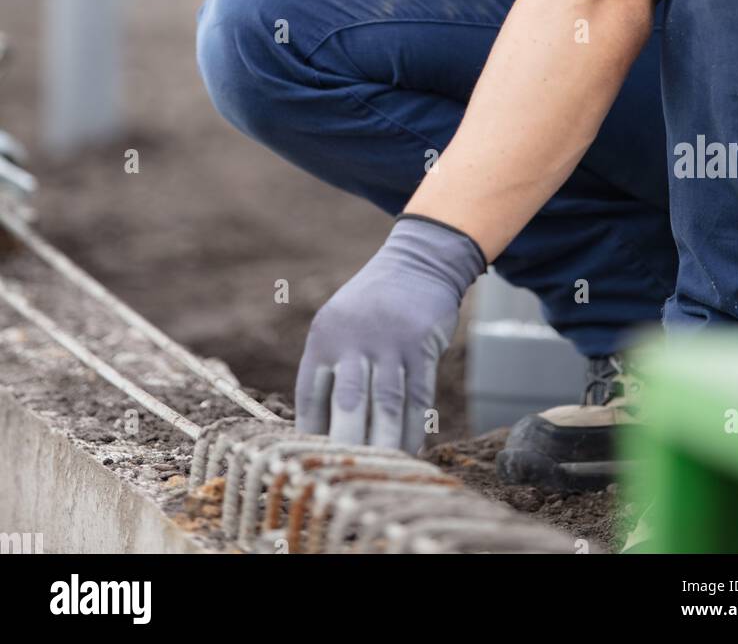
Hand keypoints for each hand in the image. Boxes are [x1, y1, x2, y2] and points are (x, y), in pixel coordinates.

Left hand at [294, 215, 486, 452]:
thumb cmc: (375, 306)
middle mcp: (354, 336)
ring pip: (386, 402)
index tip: (314, 462)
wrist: (419, 261)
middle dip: (347, 444)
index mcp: (324, 335)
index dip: (312, 432)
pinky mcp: (423, 343)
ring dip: (384, 442)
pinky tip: (410, 449)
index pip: (310, 394)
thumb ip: (333, 369)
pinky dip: (413, 427)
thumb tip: (321, 430)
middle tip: (344, 479)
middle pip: (348, 401)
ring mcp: (391, 339)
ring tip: (381, 472)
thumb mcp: (342, 325)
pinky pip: (418, 394)